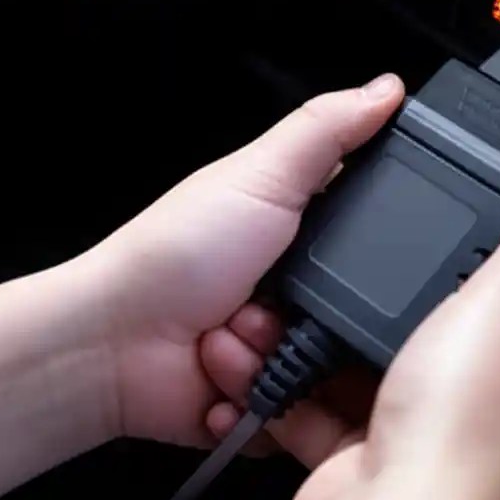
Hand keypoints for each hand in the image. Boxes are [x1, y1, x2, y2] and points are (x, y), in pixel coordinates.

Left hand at [84, 73, 404, 446]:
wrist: (113, 343)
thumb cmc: (170, 254)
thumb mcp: (260, 175)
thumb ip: (328, 130)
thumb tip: (386, 89)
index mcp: (296, 225)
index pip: (371, 228)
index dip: (373, 239)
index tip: (340, 244)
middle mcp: (292, 285)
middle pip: (362, 305)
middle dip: (318, 307)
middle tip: (268, 291)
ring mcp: (279, 342)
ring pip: (333, 362)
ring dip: (281, 349)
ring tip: (235, 330)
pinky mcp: (267, 397)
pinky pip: (302, 410)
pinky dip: (263, 393)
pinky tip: (224, 367)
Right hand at [200, 167, 499, 499]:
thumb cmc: (469, 438)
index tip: (469, 251)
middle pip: (456, 346)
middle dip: (416, 314)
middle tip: (389, 274)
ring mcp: (435, 452)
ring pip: (390, 377)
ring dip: (353, 346)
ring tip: (332, 300)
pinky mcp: (371, 466)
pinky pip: (336, 413)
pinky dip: (308, 386)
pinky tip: (291, 353)